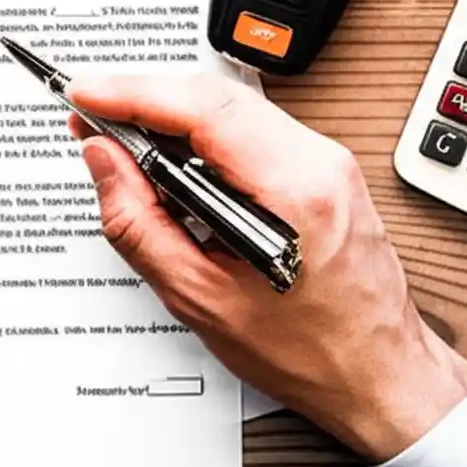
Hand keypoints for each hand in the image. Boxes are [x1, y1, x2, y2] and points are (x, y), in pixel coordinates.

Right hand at [67, 74, 466, 461]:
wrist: (379, 374)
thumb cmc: (311, 352)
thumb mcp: (201, 298)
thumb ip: (140, 224)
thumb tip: (104, 163)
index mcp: (296, 191)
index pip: (202, 108)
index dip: (133, 92)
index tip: (87, 95)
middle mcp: (320, 163)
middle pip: (216, 96)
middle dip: (145, 99)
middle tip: (92, 120)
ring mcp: (329, 162)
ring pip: (233, 108)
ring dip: (172, 118)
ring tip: (124, 146)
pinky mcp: (325, 169)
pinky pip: (253, 131)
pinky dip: (203, 137)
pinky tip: (174, 163)